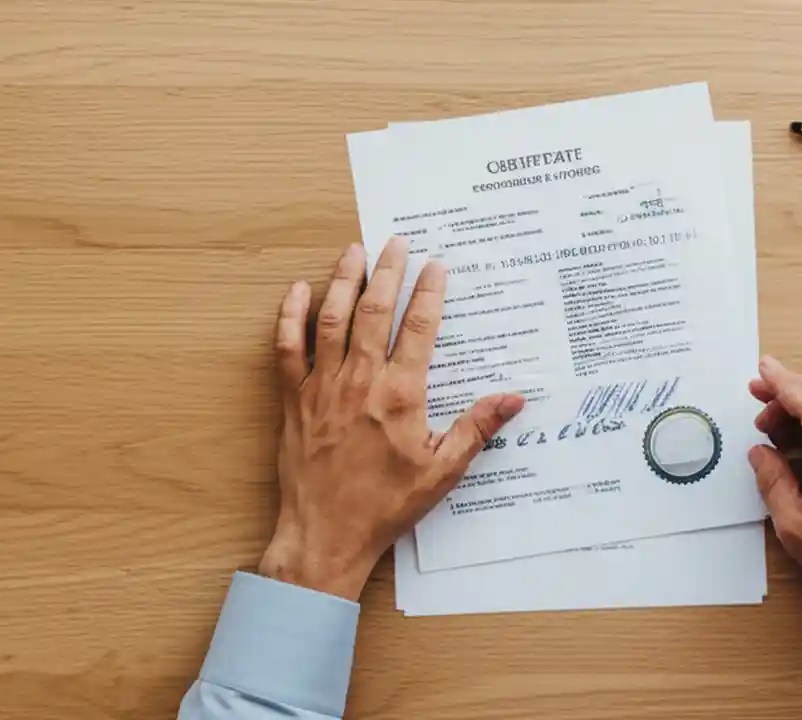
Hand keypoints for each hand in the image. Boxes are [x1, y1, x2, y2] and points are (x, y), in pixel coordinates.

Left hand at [257, 238, 524, 600]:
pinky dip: (290, 315)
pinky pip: (287, 347)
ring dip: (343, 280)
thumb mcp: (442, 470)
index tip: (436, 265)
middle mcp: (360, 381)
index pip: (418, 327)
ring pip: (331, 318)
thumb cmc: (385, 506)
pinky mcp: (292, 399)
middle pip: (374, 310)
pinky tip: (298, 290)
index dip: (429, 291)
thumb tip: (515, 399)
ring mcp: (322, 386)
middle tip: (396, 242)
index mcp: (400, 395)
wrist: (325, 534)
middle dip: (388, 271)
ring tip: (354, 251)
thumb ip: (476, 428)